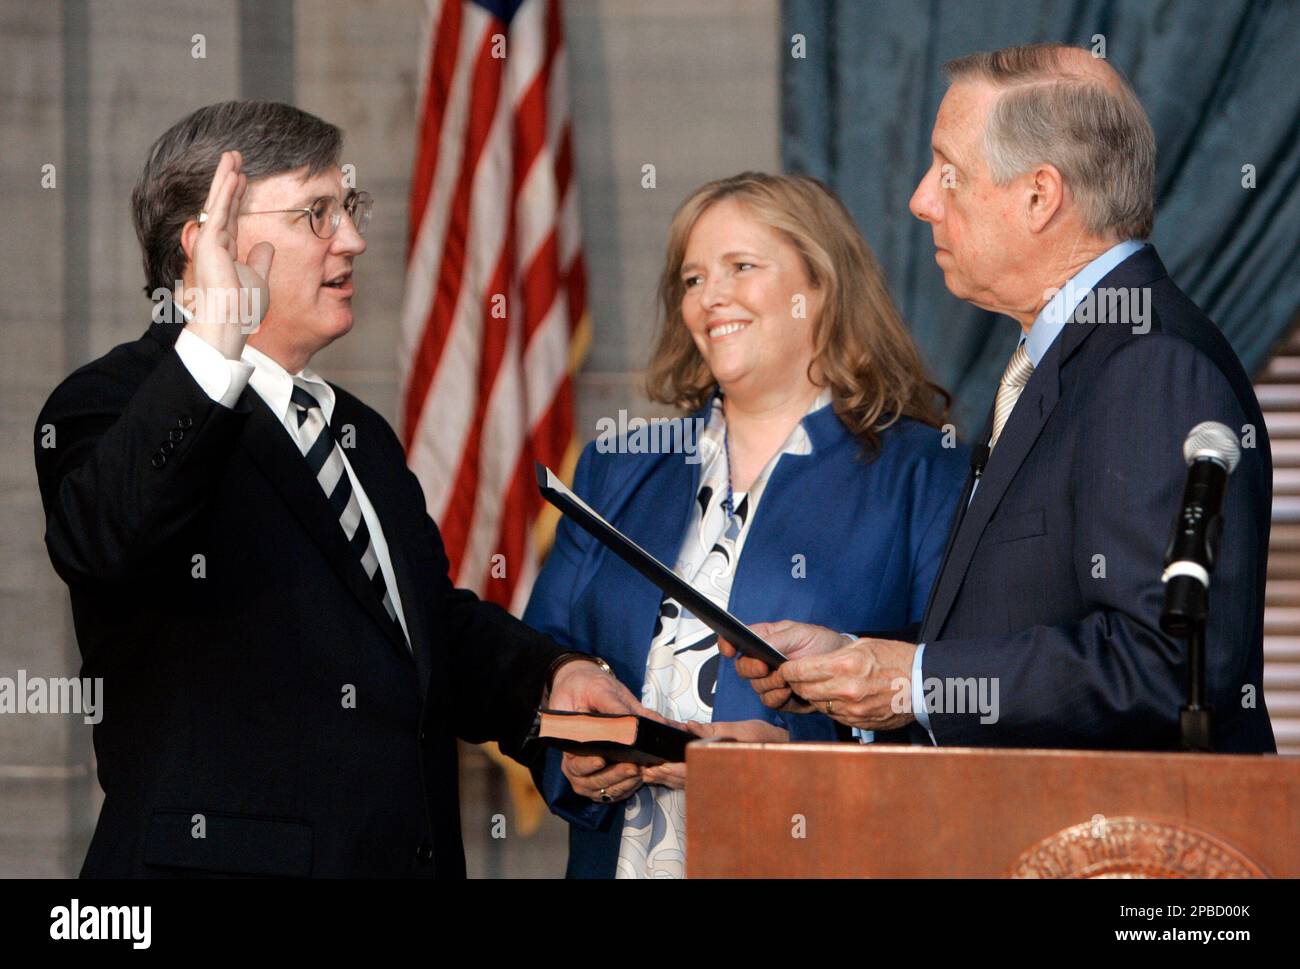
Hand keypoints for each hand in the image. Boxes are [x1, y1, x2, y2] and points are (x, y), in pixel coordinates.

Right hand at [184, 150, 273, 356]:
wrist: (229, 319)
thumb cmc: (242, 306)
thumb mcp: (258, 278)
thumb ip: (260, 260)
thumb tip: (267, 245)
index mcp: (224, 249)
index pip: (231, 215)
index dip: (236, 196)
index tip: (243, 177)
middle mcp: (214, 242)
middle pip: (222, 203)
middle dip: (228, 179)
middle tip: (234, 156)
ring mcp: (209, 241)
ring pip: (219, 201)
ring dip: (225, 177)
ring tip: (232, 155)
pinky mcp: (209, 242)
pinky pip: (219, 211)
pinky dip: (226, 192)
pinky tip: (233, 174)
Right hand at [548, 657, 670, 803]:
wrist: (584, 686)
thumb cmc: (586, 686)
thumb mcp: (600, 689)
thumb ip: (619, 706)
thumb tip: (649, 721)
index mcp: (567, 740)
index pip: (573, 761)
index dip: (587, 765)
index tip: (602, 759)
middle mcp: (573, 760)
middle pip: (587, 781)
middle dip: (612, 777)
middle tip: (633, 767)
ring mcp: (587, 770)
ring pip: (600, 790)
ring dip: (621, 785)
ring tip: (640, 772)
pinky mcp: (602, 773)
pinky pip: (611, 790)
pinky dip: (625, 787)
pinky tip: (640, 777)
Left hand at [641, 720, 788, 790]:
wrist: (779, 747)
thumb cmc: (760, 739)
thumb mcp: (735, 730)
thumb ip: (710, 731)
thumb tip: (688, 726)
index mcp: (716, 762)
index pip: (688, 770)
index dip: (670, 770)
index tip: (654, 767)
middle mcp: (714, 773)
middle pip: (682, 778)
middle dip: (663, 774)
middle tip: (644, 770)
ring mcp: (715, 775)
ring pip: (686, 781)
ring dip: (667, 778)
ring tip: (649, 774)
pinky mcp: (715, 772)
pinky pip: (693, 778)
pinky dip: (677, 777)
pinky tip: (665, 774)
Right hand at [717, 620, 845, 712]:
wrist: (840, 664)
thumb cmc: (819, 642)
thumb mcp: (799, 633)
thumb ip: (776, 639)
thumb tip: (757, 645)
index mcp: (762, 640)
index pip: (735, 641)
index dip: (726, 644)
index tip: (729, 650)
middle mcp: (762, 661)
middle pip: (742, 669)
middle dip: (752, 669)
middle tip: (765, 667)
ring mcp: (770, 680)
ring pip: (757, 688)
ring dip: (770, 684)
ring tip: (787, 679)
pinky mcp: (781, 697)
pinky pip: (771, 702)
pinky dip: (779, 697)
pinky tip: (791, 690)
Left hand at [780, 638, 917, 731]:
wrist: (923, 683)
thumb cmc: (895, 659)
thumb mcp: (863, 646)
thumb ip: (834, 656)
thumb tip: (809, 664)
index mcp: (846, 666)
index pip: (801, 671)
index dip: (787, 669)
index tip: (784, 667)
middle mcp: (847, 690)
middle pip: (804, 690)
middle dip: (796, 683)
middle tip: (795, 677)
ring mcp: (853, 709)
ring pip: (817, 704)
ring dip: (812, 696)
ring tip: (816, 686)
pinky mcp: (859, 722)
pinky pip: (834, 715)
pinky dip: (830, 706)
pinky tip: (835, 697)